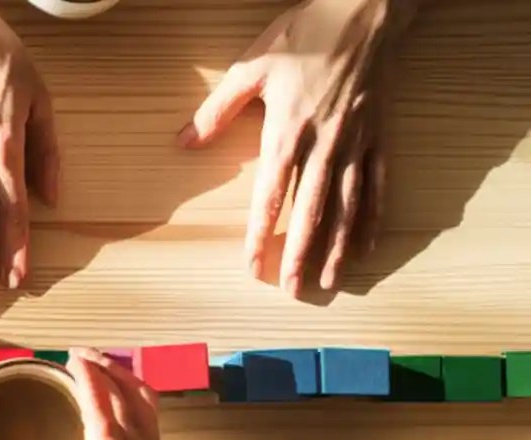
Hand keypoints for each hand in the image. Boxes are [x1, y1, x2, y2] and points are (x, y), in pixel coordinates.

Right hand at [14, 348, 193, 439]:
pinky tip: (118, 378)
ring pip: (139, 397)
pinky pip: (147, 404)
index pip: (104, 422)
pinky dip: (132, 384)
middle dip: (101, 370)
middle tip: (74, 353)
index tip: (76, 363)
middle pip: (123, 399)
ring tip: (94, 357)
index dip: (91, 389)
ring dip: (118, 372)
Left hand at [179, 0, 417, 295]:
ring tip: (329, 281)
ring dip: (338, 248)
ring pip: (348, 207)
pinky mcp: (379, 136)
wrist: (367, 10)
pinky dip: (373, 218)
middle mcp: (325, 144)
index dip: (260, 235)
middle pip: (311, 212)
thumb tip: (182, 142)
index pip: (271, 195)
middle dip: (299, 255)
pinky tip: (368, 246)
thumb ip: (217, 109)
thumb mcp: (252, 65)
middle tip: (290, 290)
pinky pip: (377, 185)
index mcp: (289, 131)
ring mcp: (357, 142)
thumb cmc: (305, 35)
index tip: (251, 266)